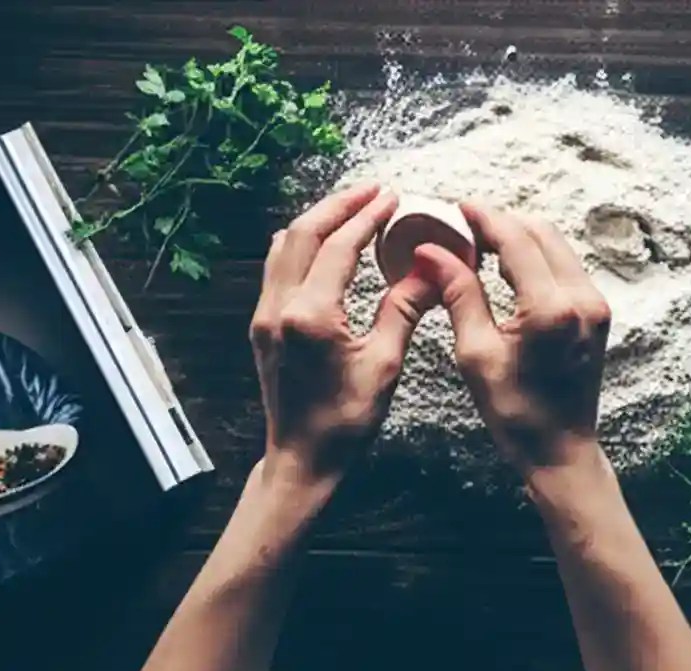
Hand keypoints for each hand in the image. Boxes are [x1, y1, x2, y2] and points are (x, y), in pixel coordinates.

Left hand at [250, 183, 435, 481]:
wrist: (302, 459)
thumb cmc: (346, 421)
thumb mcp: (385, 365)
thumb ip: (404, 309)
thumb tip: (428, 268)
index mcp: (311, 317)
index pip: (339, 247)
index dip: (367, 217)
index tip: (392, 198)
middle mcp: (279, 308)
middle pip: (303, 232)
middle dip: (339, 205)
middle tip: (372, 191)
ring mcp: (264, 315)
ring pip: (284, 246)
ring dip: (317, 221)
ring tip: (351, 209)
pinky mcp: (262, 325)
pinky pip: (277, 267)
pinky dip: (302, 244)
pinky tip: (325, 244)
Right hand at [414, 202, 610, 473]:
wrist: (561, 450)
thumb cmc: (515, 413)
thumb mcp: (476, 354)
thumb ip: (458, 294)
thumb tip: (432, 251)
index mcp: (551, 310)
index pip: (516, 240)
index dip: (484, 217)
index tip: (456, 207)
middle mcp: (582, 299)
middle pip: (540, 232)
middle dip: (501, 223)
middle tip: (463, 227)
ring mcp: (595, 304)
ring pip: (555, 245)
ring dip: (519, 238)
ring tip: (479, 246)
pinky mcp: (597, 312)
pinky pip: (564, 266)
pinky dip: (535, 257)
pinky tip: (506, 269)